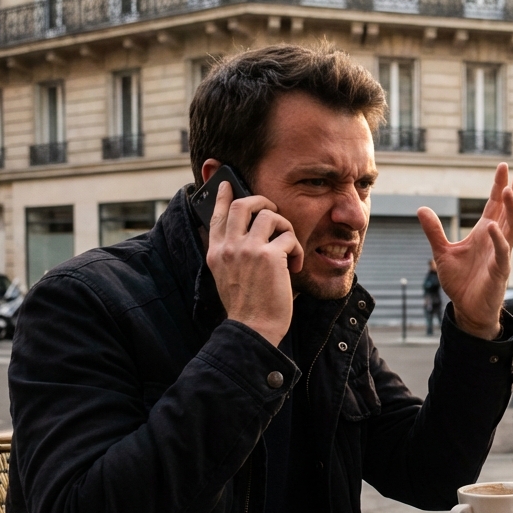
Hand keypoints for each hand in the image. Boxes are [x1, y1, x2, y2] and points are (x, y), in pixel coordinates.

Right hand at [205, 181, 304, 346]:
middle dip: (262, 201)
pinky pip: (289, 237)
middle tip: (274, 211)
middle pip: (242, 204)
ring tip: (288, 248)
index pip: (217, 216)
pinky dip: (297, 250)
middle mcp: (229, 247)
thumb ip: (232, 254)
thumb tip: (249, 233)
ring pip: (269, 215)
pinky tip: (294, 267)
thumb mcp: (228, 276)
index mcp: (216, 253)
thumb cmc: (248, 307)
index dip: (222, 197)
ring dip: (285, 228)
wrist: (253, 329)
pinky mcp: (269, 256)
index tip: (225, 184)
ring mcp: (248, 250)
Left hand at [418, 163, 512, 339]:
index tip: (504, 167)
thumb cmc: (460, 282)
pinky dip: (498, 240)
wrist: (467, 309)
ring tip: (509, 192)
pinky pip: (502, 253)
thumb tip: (421, 209)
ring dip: (512, 210)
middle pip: (510, 211)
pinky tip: (492, 227)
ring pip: (512, 228)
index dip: (499, 186)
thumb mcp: (442, 253)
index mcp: (485, 233)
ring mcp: (501, 255)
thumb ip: (434, 231)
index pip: (494, 205)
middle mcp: (496, 240)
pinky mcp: (499, 271)